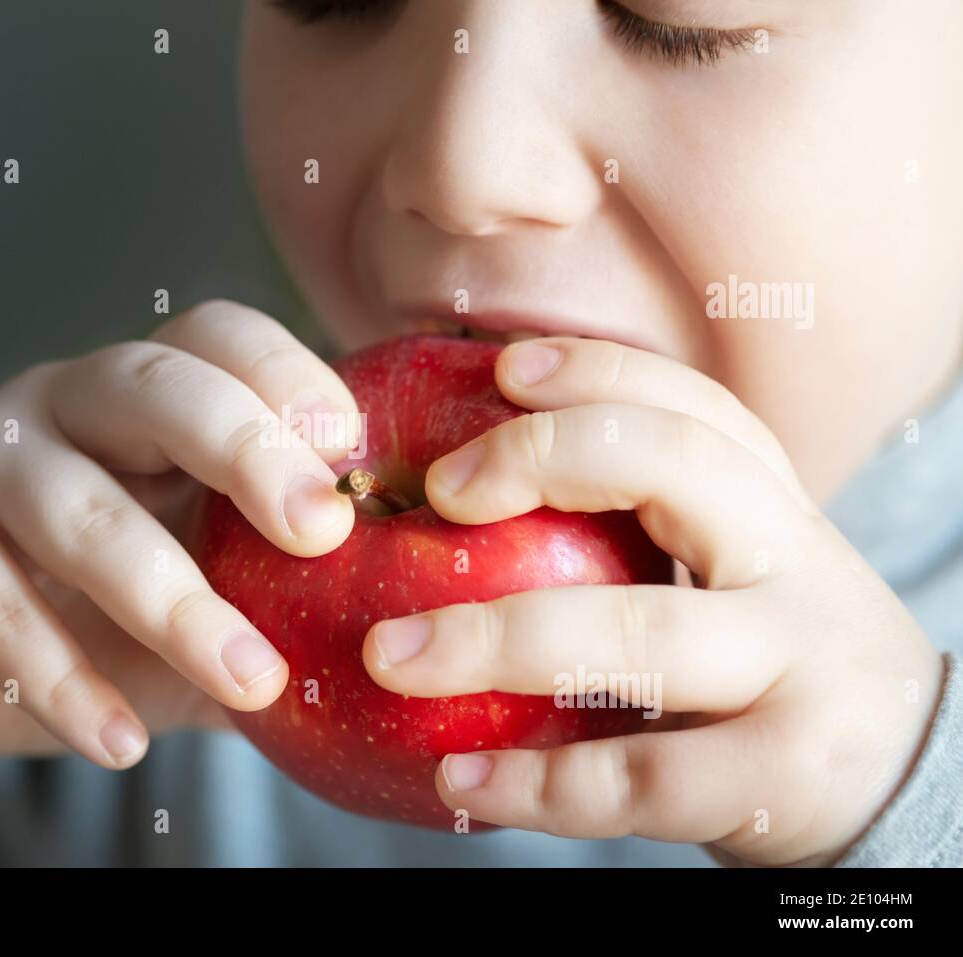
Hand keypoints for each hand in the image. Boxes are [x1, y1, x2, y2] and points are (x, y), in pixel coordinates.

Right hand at [0, 301, 360, 824]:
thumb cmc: (77, 610)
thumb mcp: (184, 593)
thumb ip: (268, 609)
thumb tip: (382, 657)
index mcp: (141, 396)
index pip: (214, 339)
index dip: (283, 374)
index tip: (349, 449)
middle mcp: (60, 403)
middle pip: (153, 386)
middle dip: (245, 450)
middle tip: (320, 531)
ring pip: (80, 511)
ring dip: (174, 603)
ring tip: (251, 683)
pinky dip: (63, 678)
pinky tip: (121, 740)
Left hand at [362, 337, 943, 865]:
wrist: (900, 778)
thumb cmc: (766, 661)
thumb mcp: (732, 574)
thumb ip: (645, 530)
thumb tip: (456, 494)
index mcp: (769, 506)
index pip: (689, 406)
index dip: (597, 373)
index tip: (504, 367)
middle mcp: (790, 567)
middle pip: (679, 469)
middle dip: (543, 458)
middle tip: (440, 491)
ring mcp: (792, 672)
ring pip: (640, 636)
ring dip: (496, 641)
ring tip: (390, 654)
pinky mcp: (776, 778)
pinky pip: (637, 778)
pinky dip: (534, 783)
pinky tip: (455, 779)